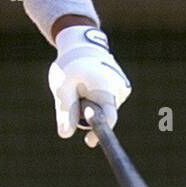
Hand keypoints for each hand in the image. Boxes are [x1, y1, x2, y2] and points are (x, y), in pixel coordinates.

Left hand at [48, 25, 130, 146]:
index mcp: (106, 87)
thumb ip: (66, 111)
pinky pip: (106, 103)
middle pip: (104, 114)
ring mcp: (122, 89)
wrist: (83, 44)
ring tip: (80, 87)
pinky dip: (95, 100)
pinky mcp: (121, 89)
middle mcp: (119, 88)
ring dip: (90, 106)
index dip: (98, 132)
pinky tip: (88, 86)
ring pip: (104, 109)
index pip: (108, 117)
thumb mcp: (63, 87)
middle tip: (73, 95)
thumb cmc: (71, 64)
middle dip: (87, 113)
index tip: (89, 141)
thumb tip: (66, 134)